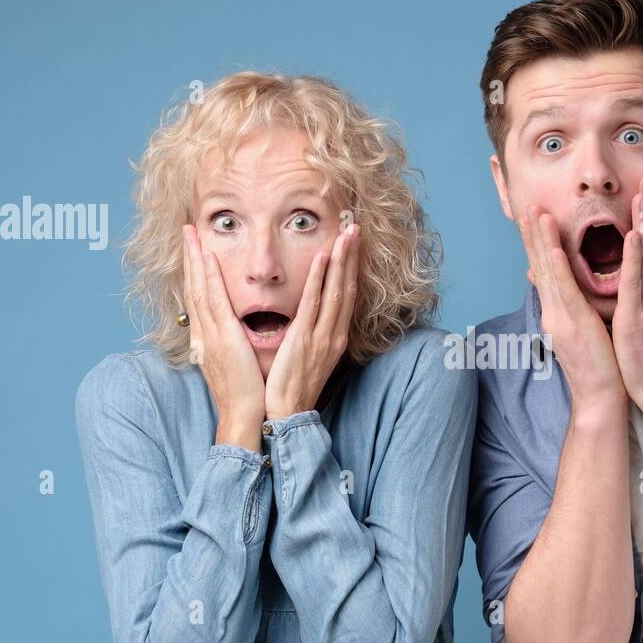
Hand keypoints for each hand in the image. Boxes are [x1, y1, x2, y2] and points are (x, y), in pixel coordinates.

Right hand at [182, 224, 265, 435]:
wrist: (244, 416)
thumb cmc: (245, 395)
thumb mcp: (233, 364)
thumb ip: (229, 345)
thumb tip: (231, 334)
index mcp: (207, 340)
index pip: (198, 298)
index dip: (194, 273)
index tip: (193, 250)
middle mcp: (204, 334)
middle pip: (193, 287)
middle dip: (189, 257)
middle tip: (186, 230)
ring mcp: (211, 335)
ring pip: (199, 289)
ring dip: (195, 259)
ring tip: (191, 233)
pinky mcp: (224, 339)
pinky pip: (215, 302)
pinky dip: (209, 278)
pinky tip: (208, 258)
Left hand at [265, 223, 359, 420]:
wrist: (286, 415)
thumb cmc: (292, 388)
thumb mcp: (309, 358)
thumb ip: (312, 335)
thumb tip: (309, 317)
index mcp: (334, 338)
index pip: (345, 296)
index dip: (350, 269)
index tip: (352, 245)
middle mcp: (334, 334)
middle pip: (347, 288)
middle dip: (352, 257)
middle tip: (356, 227)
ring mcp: (322, 336)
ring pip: (336, 291)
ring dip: (342, 260)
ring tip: (347, 234)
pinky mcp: (305, 339)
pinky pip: (314, 304)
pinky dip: (320, 279)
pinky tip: (323, 258)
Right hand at [519, 203, 624, 413]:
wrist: (599, 396)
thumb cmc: (598, 363)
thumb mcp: (582, 328)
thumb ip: (573, 305)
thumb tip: (569, 289)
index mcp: (557, 309)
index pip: (544, 267)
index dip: (537, 240)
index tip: (533, 214)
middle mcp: (553, 309)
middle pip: (539, 264)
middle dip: (533, 233)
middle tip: (526, 203)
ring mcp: (560, 316)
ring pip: (548, 271)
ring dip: (542, 240)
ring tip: (536, 213)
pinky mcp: (574, 324)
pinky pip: (564, 291)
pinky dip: (557, 268)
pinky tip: (553, 248)